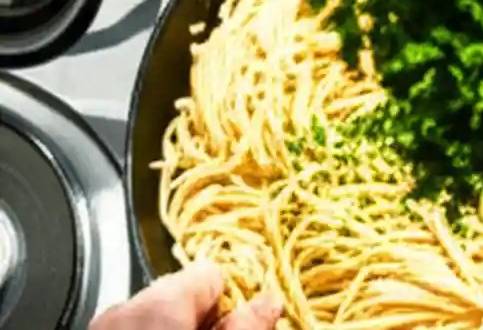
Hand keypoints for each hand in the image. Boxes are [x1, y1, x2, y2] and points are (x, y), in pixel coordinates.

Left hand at [90, 261, 280, 329]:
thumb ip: (246, 326)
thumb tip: (268, 301)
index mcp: (157, 302)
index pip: (209, 273)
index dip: (233, 297)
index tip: (242, 319)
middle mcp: (121, 310)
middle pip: (179, 296)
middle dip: (203, 316)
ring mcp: (99, 328)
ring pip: (151, 318)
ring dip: (173, 328)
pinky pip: (130, 329)